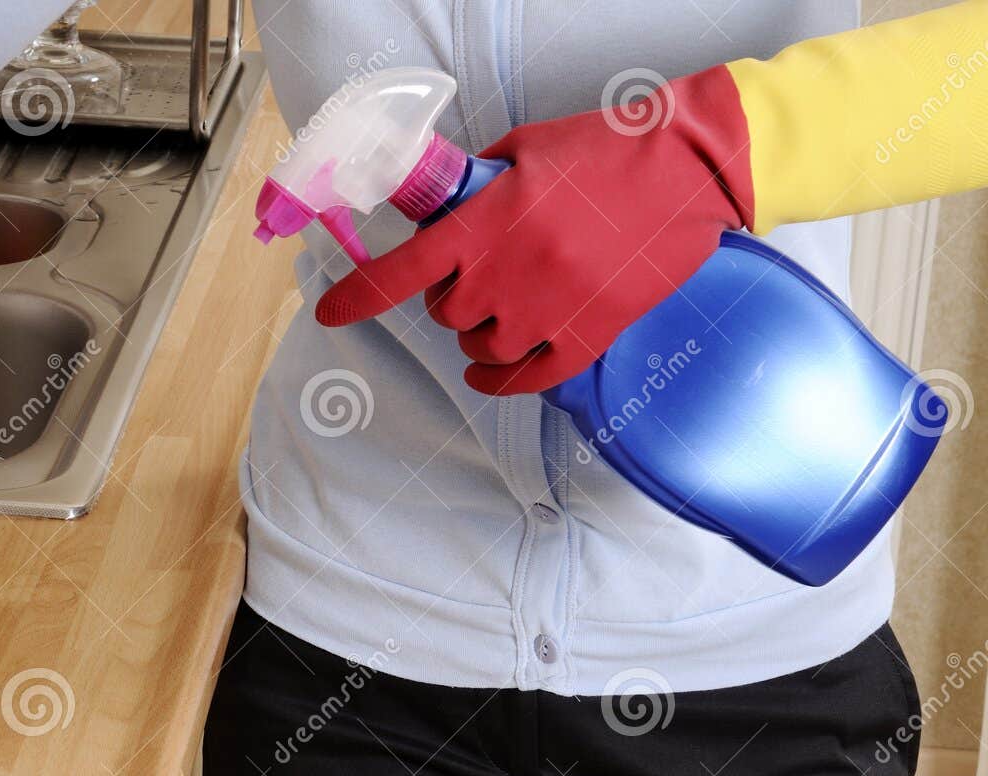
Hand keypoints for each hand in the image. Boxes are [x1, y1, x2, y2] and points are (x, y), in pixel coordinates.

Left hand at [315, 66, 752, 394]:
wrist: (690, 171)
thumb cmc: (606, 152)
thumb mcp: (524, 153)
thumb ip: (476, 189)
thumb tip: (439, 215)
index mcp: (487, 225)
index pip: (401, 271)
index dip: (357, 297)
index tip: (330, 312)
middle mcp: (508, 275)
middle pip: (443, 314)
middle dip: (449, 297)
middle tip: (477, 273)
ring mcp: (548, 312)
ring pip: (479, 349)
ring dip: (477, 334)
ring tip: (502, 306)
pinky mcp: (587, 338)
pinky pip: (523, 380)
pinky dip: (498, 379)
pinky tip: (493, 370)